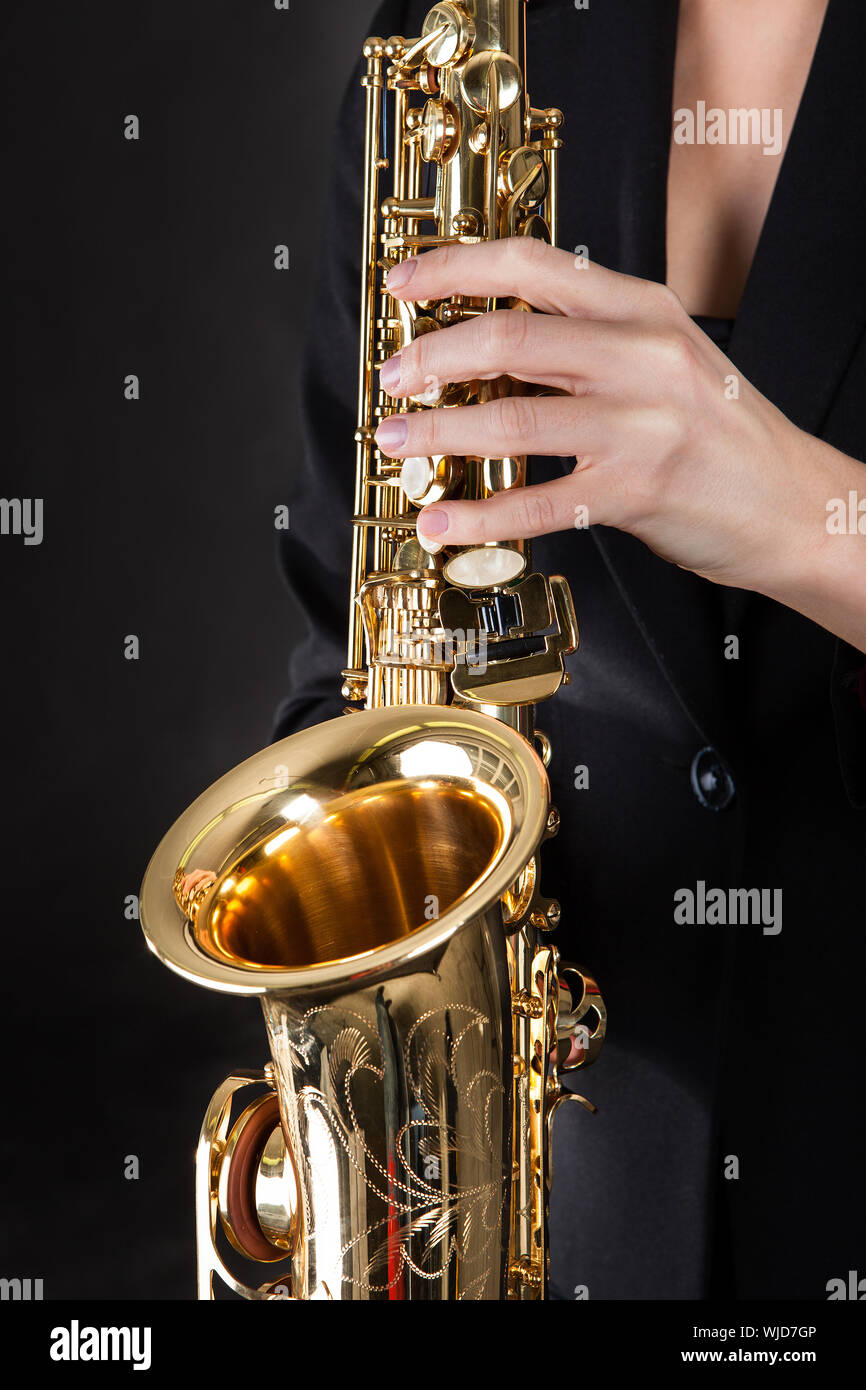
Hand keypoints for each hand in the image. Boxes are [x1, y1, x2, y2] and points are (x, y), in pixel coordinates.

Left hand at [375, 239, 865, 646]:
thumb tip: (492, 343)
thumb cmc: (723, 434)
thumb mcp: (667, 358)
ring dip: (438, 430)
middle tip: (392, 376)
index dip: (455, 266)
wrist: (795, 505)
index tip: (403, 281)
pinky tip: (442, 524)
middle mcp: (642, 356)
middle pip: (511, 334)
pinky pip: (536, 503)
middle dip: (432, 354)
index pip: (533, 263)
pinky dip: (478, 517)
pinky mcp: (635, 492)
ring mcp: (640, 425)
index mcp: (644, 310)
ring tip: (396, 440)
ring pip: (513, 416)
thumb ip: (590, 342)